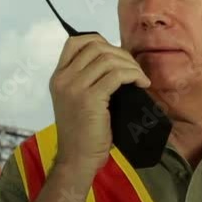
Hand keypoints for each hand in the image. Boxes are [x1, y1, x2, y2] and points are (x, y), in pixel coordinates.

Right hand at [49, 34, 150, 172]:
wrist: (77, 159)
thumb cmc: (84, 133)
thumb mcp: (79, 100)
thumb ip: (89, 79)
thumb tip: (118, 62)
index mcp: (58, 77)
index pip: (75, 42)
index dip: (101, 42)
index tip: (117, 57)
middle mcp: (63, 78)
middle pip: (96, 46)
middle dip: (121, 54)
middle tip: (135, 70)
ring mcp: (74, 87)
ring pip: (108, 59)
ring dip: (131, 66)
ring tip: (140, 79)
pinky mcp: (89, 98)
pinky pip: (117, 75)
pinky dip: (134, 76)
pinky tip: (142, 85)